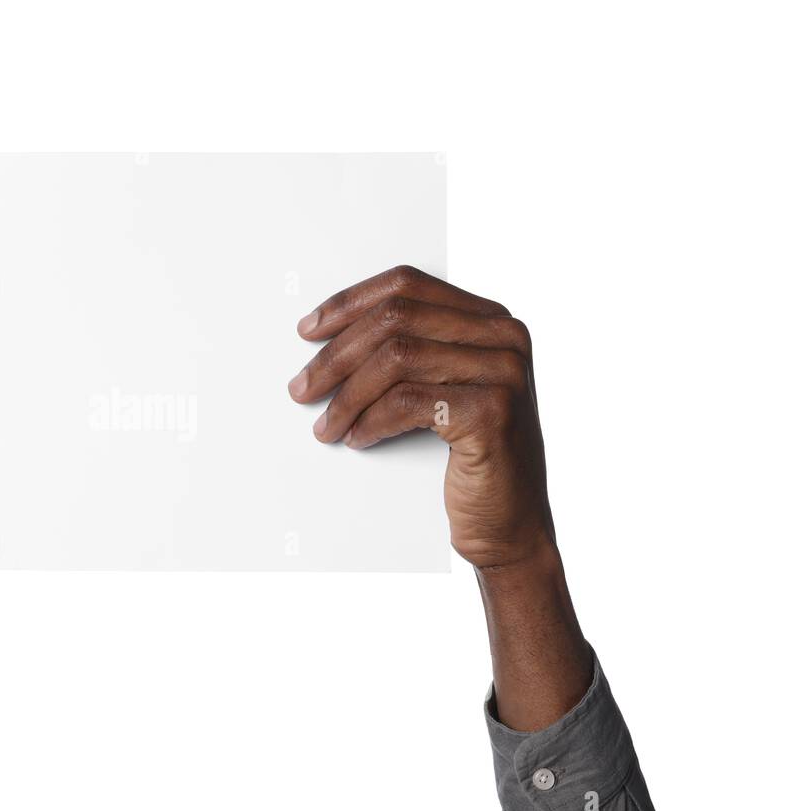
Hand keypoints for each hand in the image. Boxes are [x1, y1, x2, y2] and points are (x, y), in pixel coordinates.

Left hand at [289, 265, 553, 569]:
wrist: (509, 525)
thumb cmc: (469, 458)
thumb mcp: (439, 392)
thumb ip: (406, 354)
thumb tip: (327, 341)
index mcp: (489, 319)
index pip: (406, 285)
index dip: (349, 304)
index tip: (308, 330)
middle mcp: (503, 336)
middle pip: (395, 319)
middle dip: (336, 356)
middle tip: (302, 388)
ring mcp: (503, 372)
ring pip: (396, 358)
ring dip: (347, 396)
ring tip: (326, 426)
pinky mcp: (492, 412)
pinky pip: (408, 401)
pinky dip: (371, 420)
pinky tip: (356, 438)